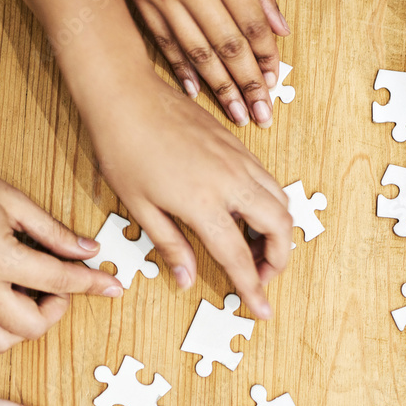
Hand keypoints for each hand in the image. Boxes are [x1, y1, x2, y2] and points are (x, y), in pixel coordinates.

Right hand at [0, 167, 121, 352]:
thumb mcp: (9, 199)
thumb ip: (51, 232)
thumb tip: (88, 251)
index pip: (59, 280)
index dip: (92, 285)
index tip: (112, 287)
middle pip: (30, 326)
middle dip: (53, 311)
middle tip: (57, 285)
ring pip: (0, 341)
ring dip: (24, 324)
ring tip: (27, 292)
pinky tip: (3, 296)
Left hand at [86, 71, 291, 316]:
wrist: (126, 94)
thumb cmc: (124, 149)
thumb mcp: (140, 207)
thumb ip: (171, 245)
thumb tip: (187, 279)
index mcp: (203, 203)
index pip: (238, 258)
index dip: (253, 288)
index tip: (263, 310)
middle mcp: (231, 182)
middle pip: (279, 228)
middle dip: (277, 259)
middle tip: (258, 274)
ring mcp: (239, 161)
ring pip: (281, 202)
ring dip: (277, 232)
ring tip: (251, 248)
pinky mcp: (239, 146)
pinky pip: (269, 182)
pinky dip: (270, 206)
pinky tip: (245, 215)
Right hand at [108, 0, 288, 125]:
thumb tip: (279, 28)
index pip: (252, 26)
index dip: (266, 59)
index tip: (274, 83)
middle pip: (227, 47)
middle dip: (247, 86)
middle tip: (261, 115)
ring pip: (197, 52)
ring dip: (219, 88)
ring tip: (236, 114)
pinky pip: (164, 42)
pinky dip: (182, 69)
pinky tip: (196, 91)